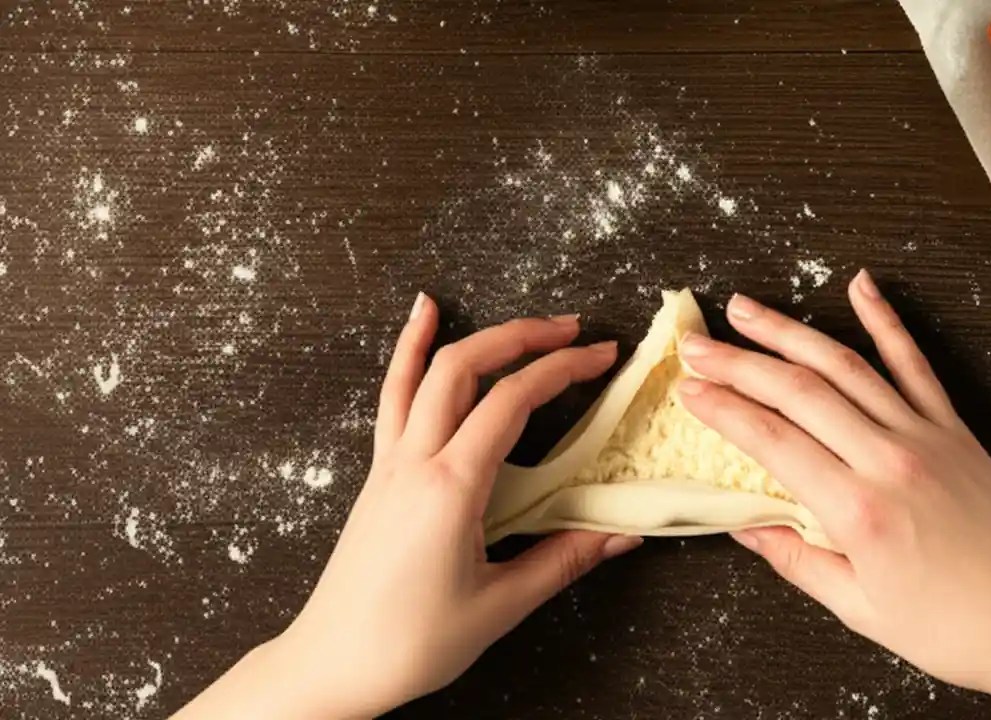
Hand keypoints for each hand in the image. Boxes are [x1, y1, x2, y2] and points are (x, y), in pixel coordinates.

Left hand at [177, 293, 641, 718]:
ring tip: (511, 315)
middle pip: (464, 367)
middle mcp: (414, 462)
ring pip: (424, 373)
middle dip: (523, 336)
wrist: (331, 664)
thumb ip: (562, 561)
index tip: (602, 357)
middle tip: (573, 330)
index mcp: (449, 489)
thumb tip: (621, 535)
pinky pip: (393, 397)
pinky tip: (419, 321)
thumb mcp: (499, 606)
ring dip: (473, 335)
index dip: (562, 369)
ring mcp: (389, 464)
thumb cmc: (408, 643)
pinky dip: (408, 353)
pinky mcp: (379, 475)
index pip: (511, 402)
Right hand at [676, 271, 990, 719]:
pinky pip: (916, 364)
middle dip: (739, 362)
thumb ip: (797, 560)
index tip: (689, 390)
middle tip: (696, 344)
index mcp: (858, 510)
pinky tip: (861, 287)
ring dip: (791, 333)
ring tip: (747, 310)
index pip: (773, 442)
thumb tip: (746, 527)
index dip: (724, 410)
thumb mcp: (860, 609)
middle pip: (799, 392)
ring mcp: (925, 436)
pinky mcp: (955, 429)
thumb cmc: (952, 627)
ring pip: (846, 367)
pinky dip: (886, 322)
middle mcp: (889, 459)